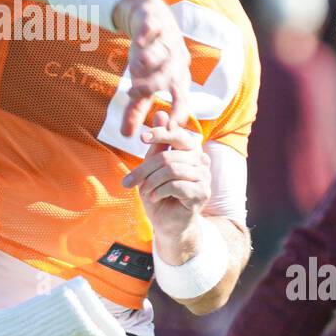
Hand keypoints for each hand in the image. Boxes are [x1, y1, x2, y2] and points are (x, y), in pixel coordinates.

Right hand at [112, 0, 190, 136]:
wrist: (149, 17)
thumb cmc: (151, 58)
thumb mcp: (144, 83)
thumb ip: (137, 109)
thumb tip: (126, 135)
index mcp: (178, 78)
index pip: (181, 99)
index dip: (177, 112)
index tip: (170, 129)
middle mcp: (176, 61)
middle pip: (170, 76)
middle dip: (153, 85)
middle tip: (133, 93)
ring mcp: (166, 41)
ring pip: (161, 53)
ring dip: (149, 60)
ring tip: (134, 68)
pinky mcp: (155, 23)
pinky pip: (152, 29)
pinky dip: (146, 34)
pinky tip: (137, 42)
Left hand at [121, 110, 210, 238]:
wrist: (168, 223)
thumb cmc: (159, 193)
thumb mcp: (152, 167)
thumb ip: (158, 143)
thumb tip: (161, 113)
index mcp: (191, 150)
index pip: (178, 135)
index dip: (160, 134)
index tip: (141, 138)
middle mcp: (201, 161)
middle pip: (168, 156)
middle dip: (144, 169)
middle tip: (130, 181)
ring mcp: (205, 177)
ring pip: (171, 170)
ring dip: (151, 182)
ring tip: (144, 192)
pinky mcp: (202, 193)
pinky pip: (176, 185)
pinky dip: (159, 191)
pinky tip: (154, 197)